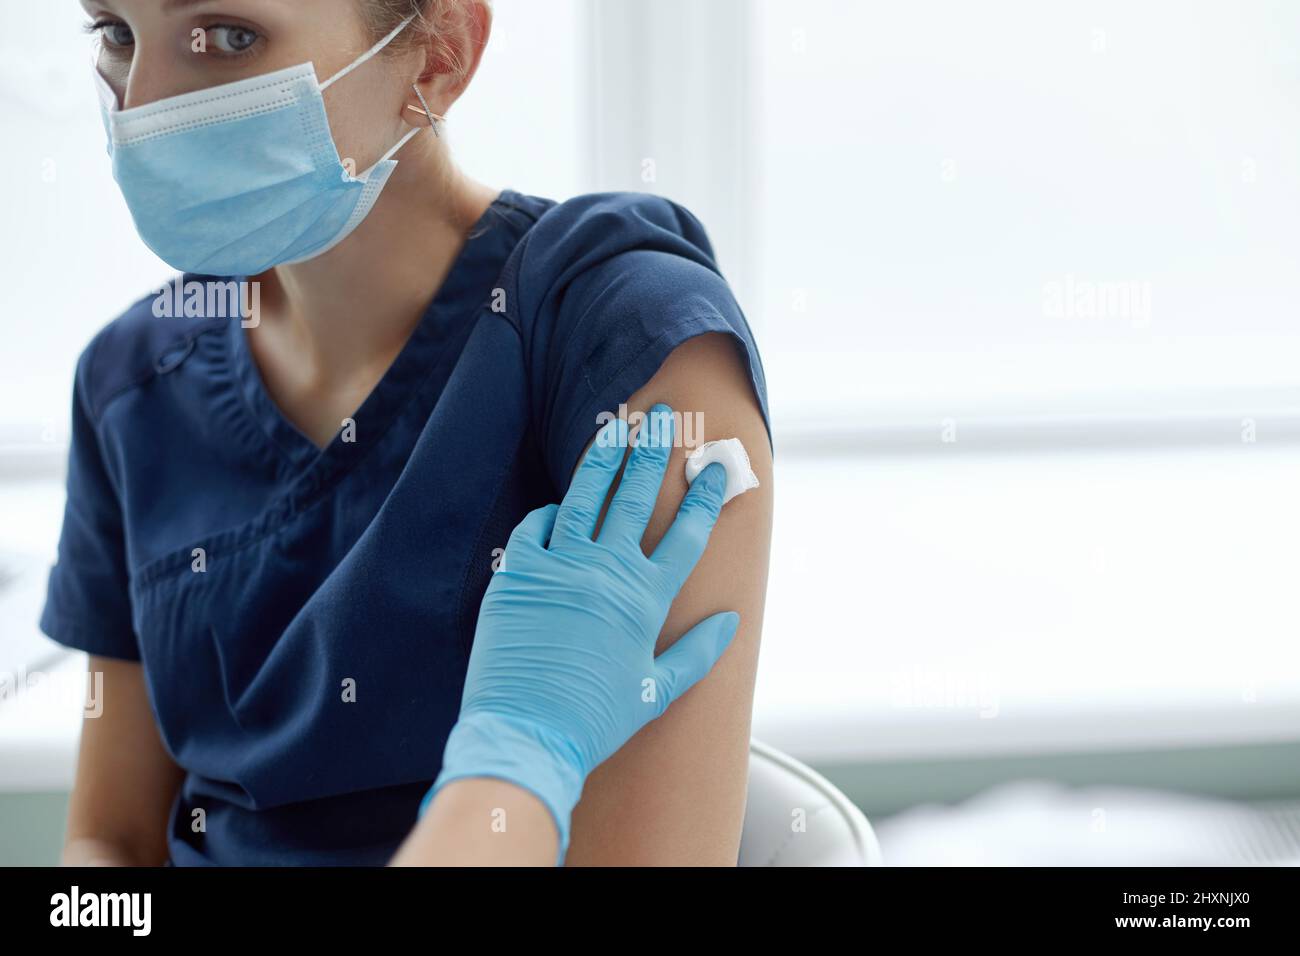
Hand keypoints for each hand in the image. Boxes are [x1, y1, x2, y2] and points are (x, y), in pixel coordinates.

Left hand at [421, 404, 738, 862]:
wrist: (526, 737)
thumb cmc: (595, 720)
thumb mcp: (656, 691)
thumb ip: (697, 652)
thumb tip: (731, 621)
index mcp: (645, 599)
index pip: (686, 533)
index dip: (705, 496)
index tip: (715, 466)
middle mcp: (606, 573)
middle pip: (637, 497)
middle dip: (654, 451)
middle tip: (663, 416)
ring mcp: (559, 568)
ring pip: (586, 495)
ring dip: (604, 457)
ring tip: (616, 425)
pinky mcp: (517, 574)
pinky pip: (535, 527)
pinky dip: (549, 513)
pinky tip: (558, 507)